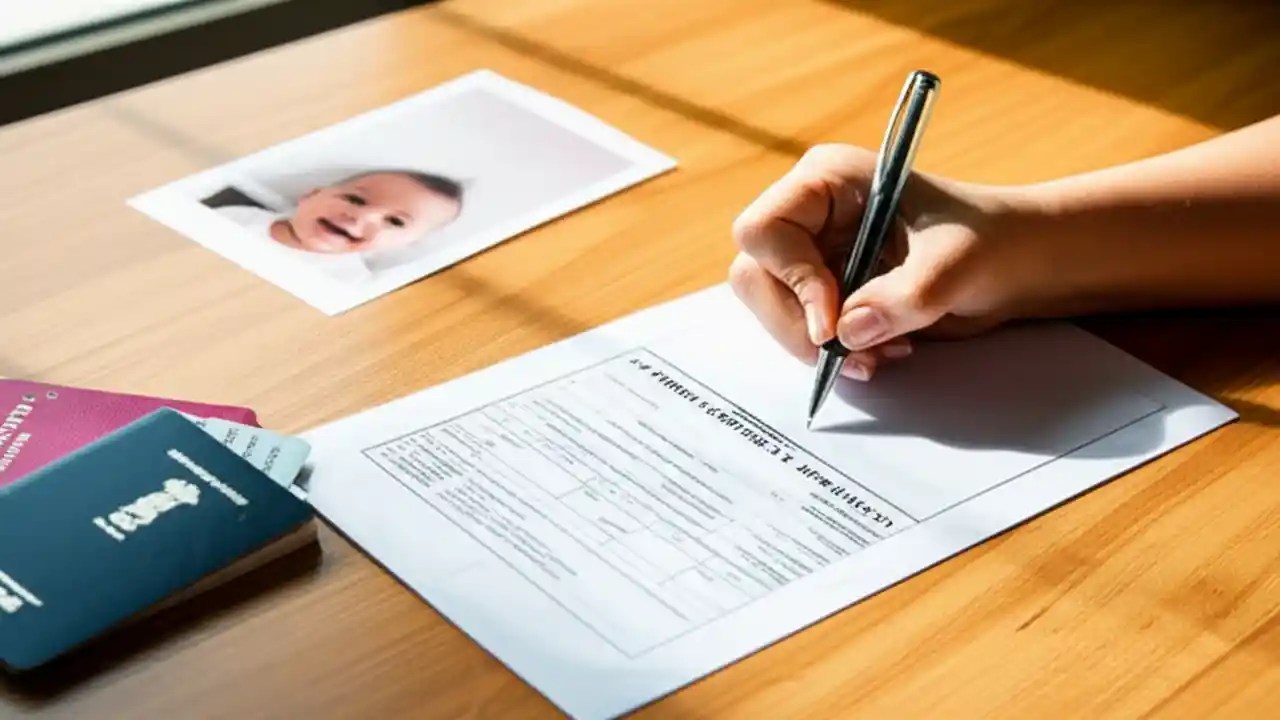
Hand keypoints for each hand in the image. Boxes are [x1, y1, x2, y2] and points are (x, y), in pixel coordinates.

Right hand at [729, 144, 1039, 379]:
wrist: (1019, 265)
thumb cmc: (992, 242)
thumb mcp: (953, 268)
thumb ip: (899, 299)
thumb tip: (847, 332)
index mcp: (828, 181)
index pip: (764, 230)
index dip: (789, 278)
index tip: (832, 321)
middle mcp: (810, 215)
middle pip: (756, 277)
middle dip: (797, 324)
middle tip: (844, 354)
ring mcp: (815, 254)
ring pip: (774, 310)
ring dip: (818, 345)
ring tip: (878, 355)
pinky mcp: (827, 291)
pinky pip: (802, 330)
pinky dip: (835, 352)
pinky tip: (881, 351)